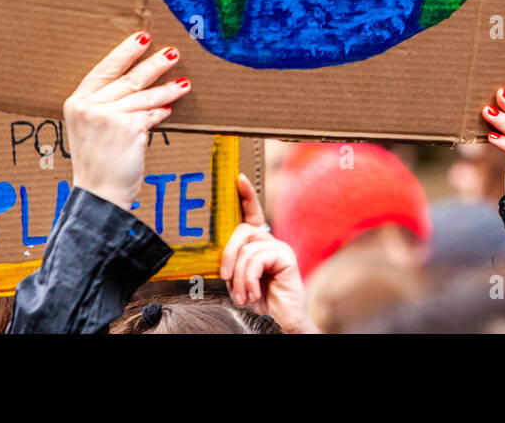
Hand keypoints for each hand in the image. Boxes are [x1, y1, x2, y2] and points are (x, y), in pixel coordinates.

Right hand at [64, 32, 191, 209]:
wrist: (99, 196)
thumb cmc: (97, 164)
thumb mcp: (90, 129)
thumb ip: (105, 106)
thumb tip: (138, 85)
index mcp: (76, 103)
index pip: (103, 70)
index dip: (124, 52)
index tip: (143, 37)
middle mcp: (88, 107)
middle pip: (127, 78)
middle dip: (153, 64)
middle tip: (173, 52)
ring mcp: (107, 116)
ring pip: (144, 96)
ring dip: (167, 88)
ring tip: (184, 82)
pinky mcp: (127, 128)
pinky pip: (150, 115)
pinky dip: (161, 111)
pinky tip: (170, 108)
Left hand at [219, 173, 317, 333]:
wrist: (276, 325)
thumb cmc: (256, 305)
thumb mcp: (237, 280)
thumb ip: (232, 262)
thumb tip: (217, 253)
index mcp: (257, 246)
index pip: (251, 215)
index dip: (246, 196)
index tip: (238, 178)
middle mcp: (270, 242)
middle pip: (242, 230)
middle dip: (228, 253)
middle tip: (225, 278)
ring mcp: (279, 249)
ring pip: (247, 247)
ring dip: (238, 275)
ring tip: (242, 296)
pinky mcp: (286, 258)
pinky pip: (258, 257)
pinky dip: (248, 278)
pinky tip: (252, 294)